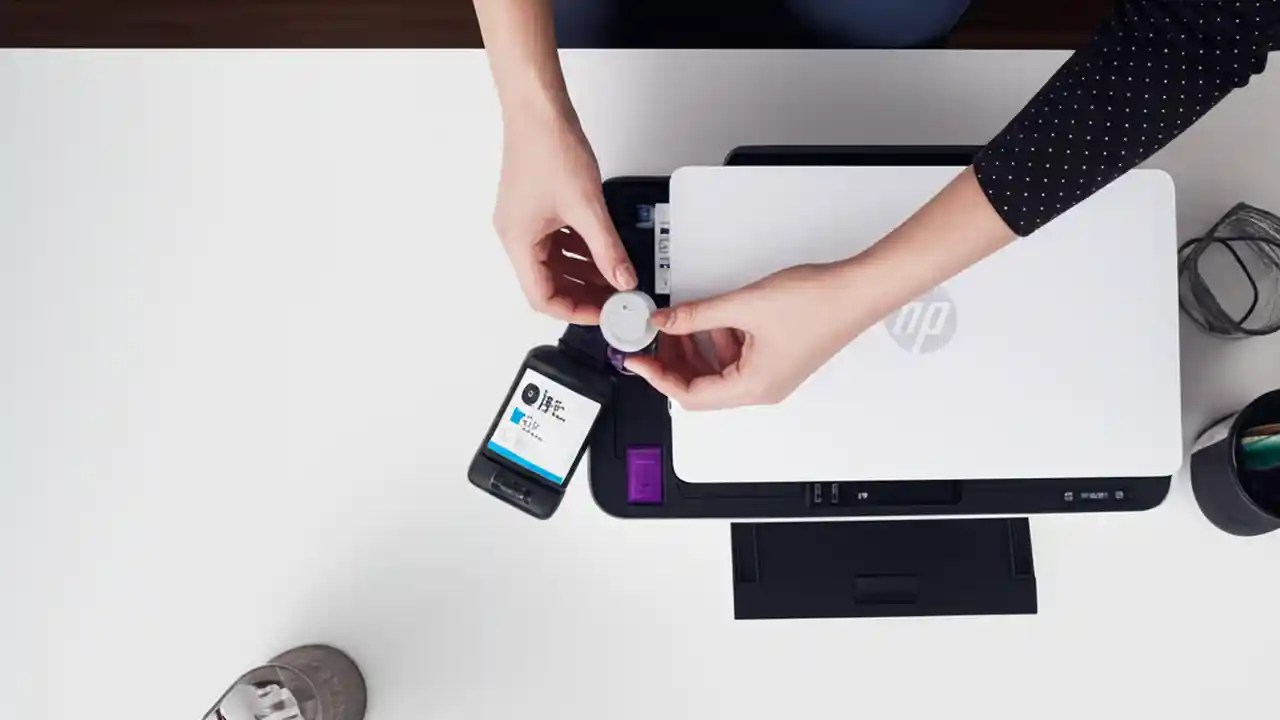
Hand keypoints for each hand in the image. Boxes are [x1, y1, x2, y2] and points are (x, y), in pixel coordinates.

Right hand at [494, 105, 635, 322]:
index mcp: (519, 241)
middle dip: (582, 294)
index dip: (574, 310)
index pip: (542, 297)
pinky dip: (579, 253)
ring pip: (554, 264)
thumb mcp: (587, 206)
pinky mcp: (535, 209)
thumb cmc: (548, 146)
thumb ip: (608, 249)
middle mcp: (516, 235)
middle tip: (614, 300)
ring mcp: (524, 222)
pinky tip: (602, 254)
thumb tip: (624, 279)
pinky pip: (556, 243)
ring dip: (583, 274)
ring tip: (614, 279)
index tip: (603, 313)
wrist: (538, 109)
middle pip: (548, 283)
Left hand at [627, 262, 881, 410]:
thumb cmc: (818, 303)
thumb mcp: (744, 306)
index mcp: (753, 387)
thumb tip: (665, 322)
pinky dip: (719, 341)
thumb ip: (697, 316)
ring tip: (683, 323)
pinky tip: (715, 319)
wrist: (858, 290)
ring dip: (696, 349)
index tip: (638, 359)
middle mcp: (762, 389)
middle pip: (702, 387)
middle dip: (675, 361)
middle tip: (656, 337)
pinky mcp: (777, 360)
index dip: (659, 377)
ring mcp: (771, 376)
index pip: (690, 394)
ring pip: (718, 372)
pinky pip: (736, 359)